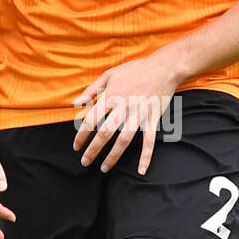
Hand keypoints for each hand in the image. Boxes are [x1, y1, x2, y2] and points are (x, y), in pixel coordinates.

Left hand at [72, 53, 182, 175]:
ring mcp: (139, 115)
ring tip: (104, 168)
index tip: (76, 147)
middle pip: (105, 133)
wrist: (163, 67)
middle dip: (93, 150)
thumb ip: (91, 90)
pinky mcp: (153, 119)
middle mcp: (123, 108)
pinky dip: (146, 156)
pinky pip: (149, 141)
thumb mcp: (109, 75)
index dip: (81, 135)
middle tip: (85, 162)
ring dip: (113, 156)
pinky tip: (141, 170)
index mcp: (111, 97)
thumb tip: (75, 103)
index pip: (91, 120)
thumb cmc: (135, 70)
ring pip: (124, 140)